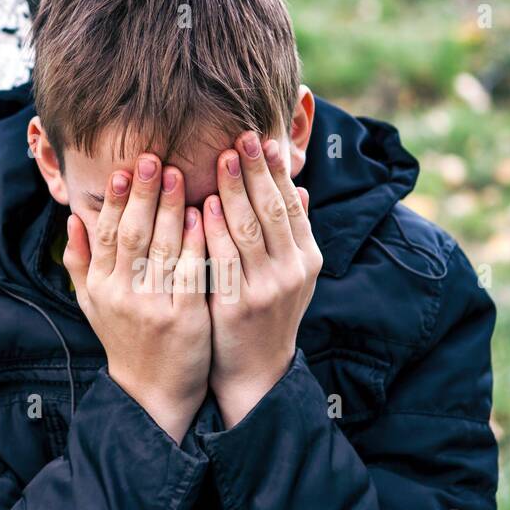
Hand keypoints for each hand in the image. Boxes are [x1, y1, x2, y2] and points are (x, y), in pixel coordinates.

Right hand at [63, 152, 210, 443]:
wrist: (154, 393)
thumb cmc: (127, 340)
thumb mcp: (94, 305)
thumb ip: (80, 264)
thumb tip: (70, 220)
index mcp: (102, 287)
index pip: (103, 234)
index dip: (113, 200)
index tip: (123, 168)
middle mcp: (123, 295)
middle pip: (130, 234)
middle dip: (141, 193)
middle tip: (152, 157)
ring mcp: (154, 307)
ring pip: (161, 248)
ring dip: (169, 207)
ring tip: (177, 173)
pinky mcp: (184, 318)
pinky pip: (190, 272)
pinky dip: (195, 241)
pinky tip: (201, 214)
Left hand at [202, 130, 322, 427]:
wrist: (255, 373)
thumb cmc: (264, 316)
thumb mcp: (290, 276)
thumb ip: (293, 233)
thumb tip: (299, 188)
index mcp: (306, 258)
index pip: (291, 203)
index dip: (277, 171)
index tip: (263, 140)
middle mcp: (292, 270)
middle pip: (272, 209)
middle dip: (256, 170)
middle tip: (241, 136)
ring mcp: (267, 288)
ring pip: (250, 228)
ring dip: (235, 189)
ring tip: (221, 157)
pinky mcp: (239, 304)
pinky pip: (225, 258)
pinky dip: (214, 228)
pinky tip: (203, 205)